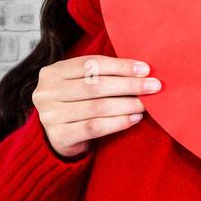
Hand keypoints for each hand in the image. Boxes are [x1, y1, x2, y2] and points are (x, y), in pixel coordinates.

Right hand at [31, 55, 159, 158]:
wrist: (59, 135)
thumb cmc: (77, 102)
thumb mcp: (81, 82)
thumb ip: (103, 74)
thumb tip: (143, 70)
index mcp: (53, 72)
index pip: (91, 64)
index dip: (120, 66)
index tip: (146, 69)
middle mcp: (46, 92)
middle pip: (95, 86)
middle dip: (129, 85)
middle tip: (154, 86)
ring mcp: (50, 115)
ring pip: (97, 107)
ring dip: (127, 104)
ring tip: (146, 103)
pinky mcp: (59, 136)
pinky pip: (95, 127)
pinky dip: (119, 122)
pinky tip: (135, 118)